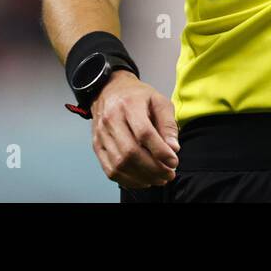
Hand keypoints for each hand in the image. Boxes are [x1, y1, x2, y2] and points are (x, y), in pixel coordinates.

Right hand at [89, 71, 180, 188]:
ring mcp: (101, 135)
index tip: (174, 162)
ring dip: (142, 177)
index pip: (144, 133)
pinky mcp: (96, 146)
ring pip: (119, 164)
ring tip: (159, 179)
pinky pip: (110, 170)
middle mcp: (111, 120)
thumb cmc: (138, 96)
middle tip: (169, 174)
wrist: (109, 90)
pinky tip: (143, 180)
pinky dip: (128, 180)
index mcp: (129, 105)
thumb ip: (168, 124)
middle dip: (153, 168)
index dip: (160, 151)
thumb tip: (173, 149)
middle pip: (130, 152)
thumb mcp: (159, 101)